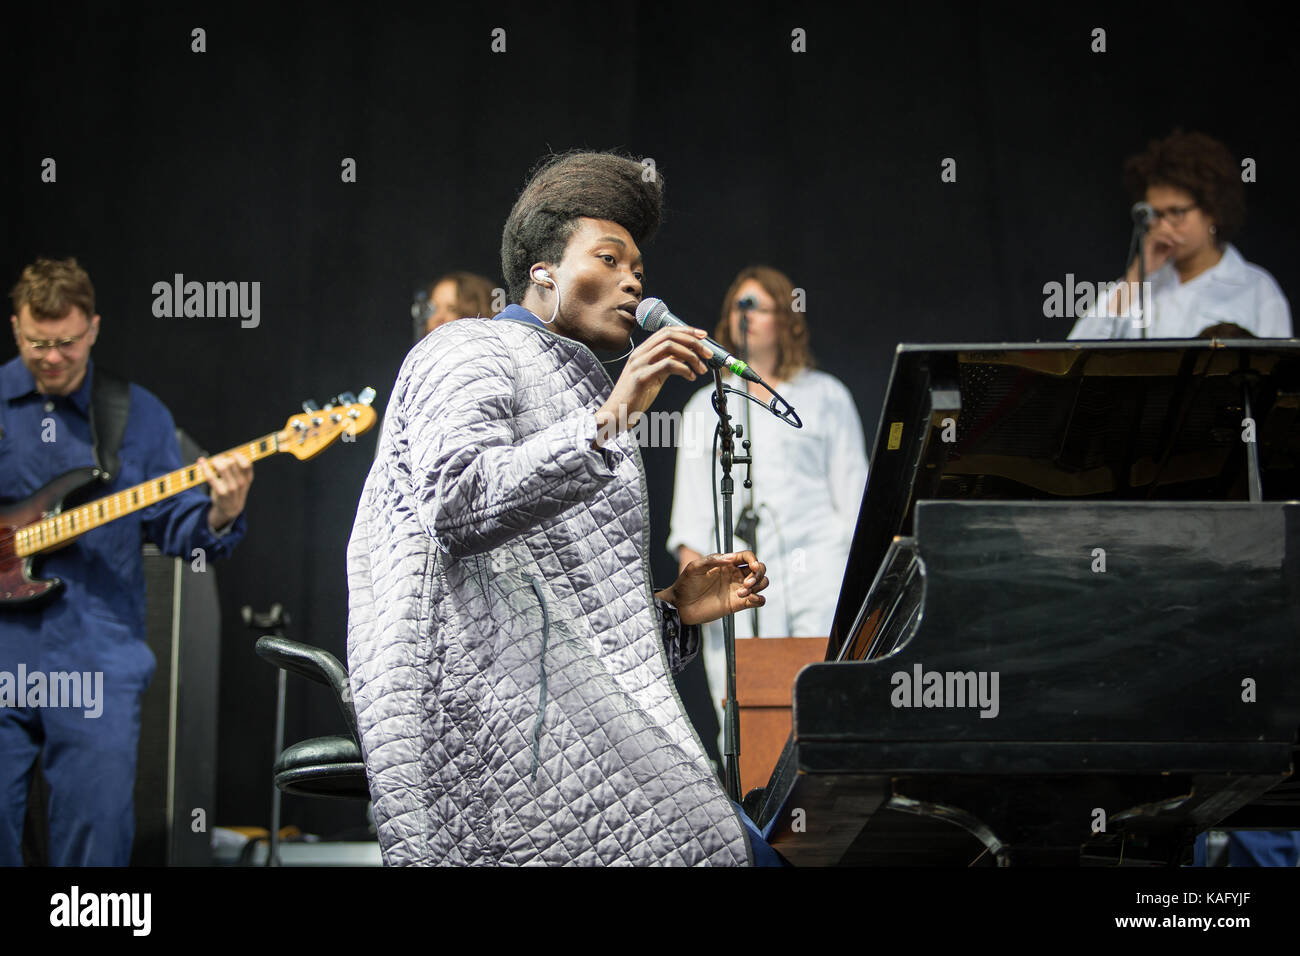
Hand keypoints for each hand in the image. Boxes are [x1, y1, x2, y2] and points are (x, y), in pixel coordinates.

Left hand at [202, 452, 253, 530]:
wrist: (230, 509)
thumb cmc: (234, 490)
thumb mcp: (242, 481)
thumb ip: (239, 469)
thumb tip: (228, 454)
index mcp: (248, 478)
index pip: (246, 464)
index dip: (238, 456)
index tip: (231, 453)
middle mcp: (241, 483)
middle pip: (232, 463)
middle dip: (223, 458)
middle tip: (217, 459)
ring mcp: (231, 489)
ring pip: (223, 467)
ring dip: (215, 461)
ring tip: (212, 462)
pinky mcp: (220, 493)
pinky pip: (211, 477)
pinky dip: (205, 468)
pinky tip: (201, 462)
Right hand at [593, 326, 711, 446]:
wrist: (615, 415)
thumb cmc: (635, 397)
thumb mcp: (654, 376)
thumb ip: (666, 363)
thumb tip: (686, 354)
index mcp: (642, 352)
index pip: (666, 331)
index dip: (687, 330)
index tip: (704, 336)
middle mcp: (639, 354)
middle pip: (670, 335)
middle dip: (693, 342)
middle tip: (709, 354)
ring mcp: (639, 364)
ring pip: (670, 347)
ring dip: (691, 356)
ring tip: (701, 369)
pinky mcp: (641, 377)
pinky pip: (667, 365)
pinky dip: (684, 369)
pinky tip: (691, 377)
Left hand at [657, 550, 767, 626]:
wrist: (680, 606)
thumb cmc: (685, 585)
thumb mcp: (694, 568)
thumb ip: (712, 560)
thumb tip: (731, 557)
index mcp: (726, 564)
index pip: (747, 556)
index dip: (753, 559)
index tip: (752, 566)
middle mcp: (735, 575)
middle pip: (759, 569)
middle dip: (758, 574)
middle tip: (746, 584)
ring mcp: (738, 589)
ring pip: (761, 583)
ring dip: (758, 586)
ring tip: (741, 593)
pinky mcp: (738, 604)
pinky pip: (758, 601)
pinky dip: (760, 599)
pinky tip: (749, 599)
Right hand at [1131, 227, 1178, 277]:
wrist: (1143, 271)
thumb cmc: (1152, 264)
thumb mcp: (1165, 254)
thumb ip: (1170, 247)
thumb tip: (1179, 242)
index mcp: (1155, 239)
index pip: (1165, 231)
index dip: (1175, 233)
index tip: (1182, 240)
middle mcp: (1151, 237)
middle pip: (1163, 227)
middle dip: (1174, 232)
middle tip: (1182, 240)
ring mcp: (1148, 239)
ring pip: (1160, 230)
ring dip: (1171, 235)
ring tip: (1178, 241)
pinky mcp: (1146, 243)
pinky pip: (1156, 236)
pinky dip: (1165, 239)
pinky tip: (1171, 244)